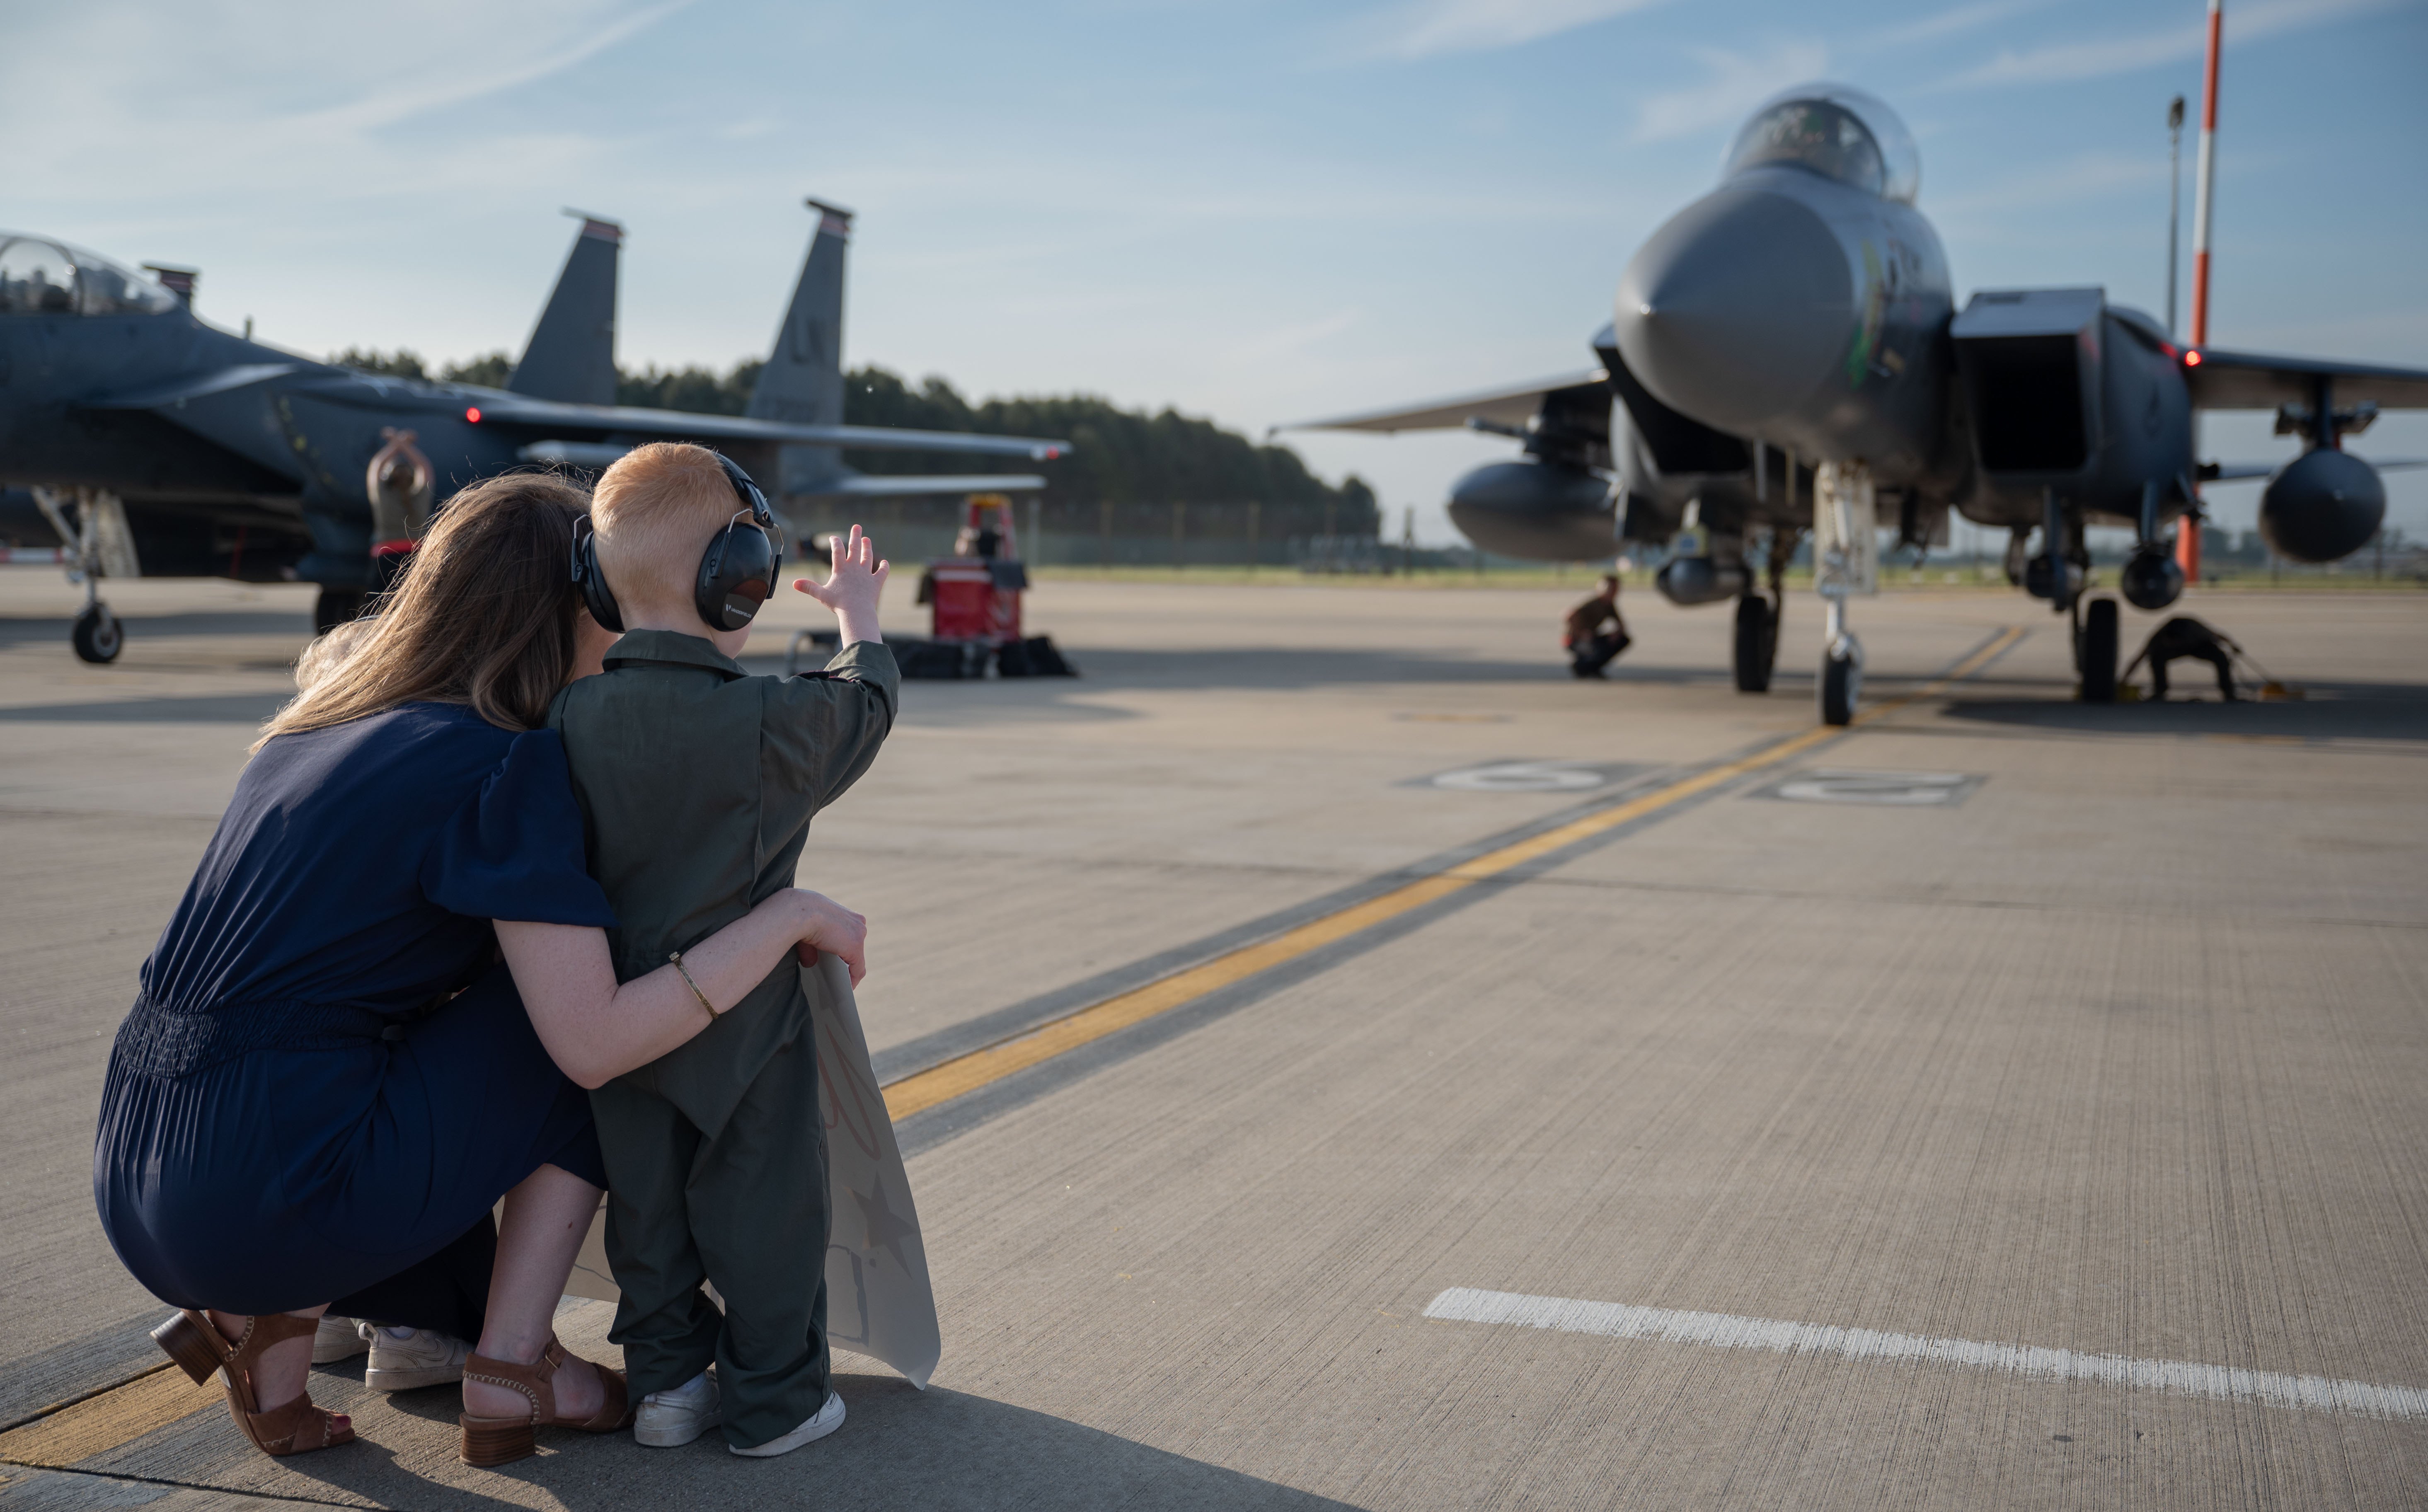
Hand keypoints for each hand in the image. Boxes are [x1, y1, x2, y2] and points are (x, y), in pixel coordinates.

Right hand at [790, 889, 867, 986]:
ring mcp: (858, 934)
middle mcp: (856, 922)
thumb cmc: (798, 916)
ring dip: (849, 972)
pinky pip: (857, 969)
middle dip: (846, 961)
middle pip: (854, 947)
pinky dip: (852, 980)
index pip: (848, 935)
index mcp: (844, 913)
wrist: (800, 911)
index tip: (837, 960)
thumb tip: (810, 962)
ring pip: (857, 959)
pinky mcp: (855, 948)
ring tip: (839, 985)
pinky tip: (845, 989)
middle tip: (837, 976)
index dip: (842, 949)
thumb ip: (812, 946)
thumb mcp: (806, 929)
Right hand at [793, 525, 887, 644]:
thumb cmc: (838, 604)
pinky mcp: (876, 582)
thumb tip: (794, 583)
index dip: (834, 542)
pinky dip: (884, 567)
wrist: (856, 612)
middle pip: (855, 548)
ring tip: (867, 539)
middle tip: (857, 526)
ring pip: (867, 556)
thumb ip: (808, 587)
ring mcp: (866, 574)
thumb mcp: (821, 595)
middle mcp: (854, 568)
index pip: (837, 550)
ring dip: (867, 547)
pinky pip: (882, 572)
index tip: (832, 537)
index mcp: (840, 569)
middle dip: (855, 536)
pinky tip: (885, 562)